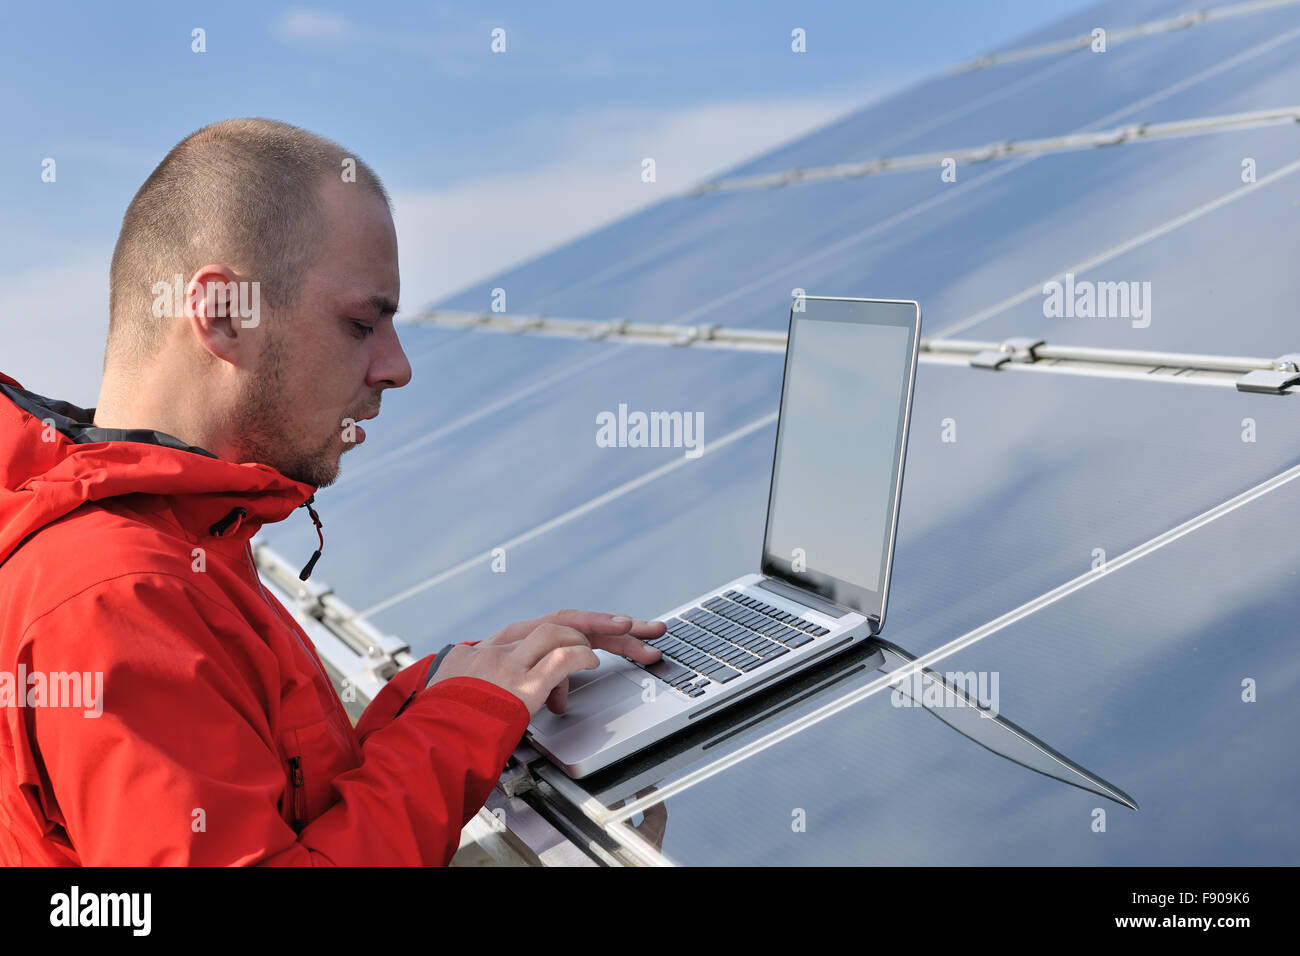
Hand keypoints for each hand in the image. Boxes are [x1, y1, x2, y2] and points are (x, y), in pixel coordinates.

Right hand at [427, 610, 665, 716]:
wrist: (428, 743)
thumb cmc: (453, 728)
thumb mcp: (485, 696)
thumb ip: (524, 687)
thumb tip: (559, 696)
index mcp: (492, 647)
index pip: (548, 626)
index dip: (586, 625)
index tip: (617, 629)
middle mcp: (500, 647)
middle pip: (560, 620)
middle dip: (605, 622)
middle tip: (644, 627)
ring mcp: (508, 663)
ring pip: (559, 628)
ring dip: (601, 635)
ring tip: (633, 642)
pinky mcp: (518, 684)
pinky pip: (559, 658)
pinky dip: (582, 657)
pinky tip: (594, 663)